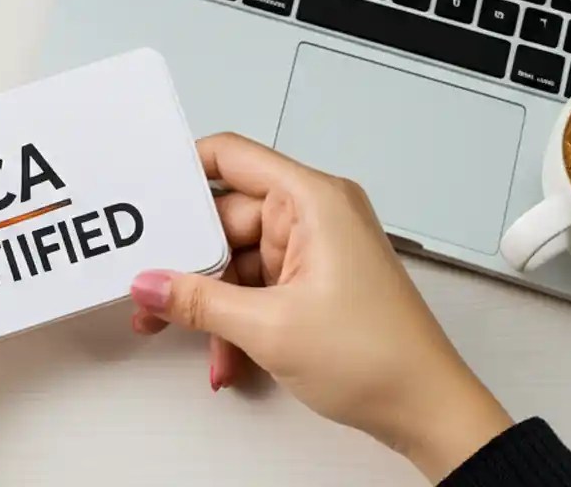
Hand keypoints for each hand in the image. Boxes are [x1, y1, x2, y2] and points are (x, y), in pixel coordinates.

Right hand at [129, 133, 510, 481]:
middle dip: (187, 260)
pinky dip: (233, 318)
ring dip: (208, 301)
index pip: (232, 158)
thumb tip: (149, 284)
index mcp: (312, 201)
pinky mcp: (312, 282)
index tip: (144, 193)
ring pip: (235, 260)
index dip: (183, 170)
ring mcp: (314, 251)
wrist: (427, 411)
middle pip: (226, 218)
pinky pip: (254, 287)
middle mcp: (314, 216)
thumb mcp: (268, 327)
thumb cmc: (380, 357)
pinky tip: (222, 353)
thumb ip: (197, 301)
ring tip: (176, 329)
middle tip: (147, 282)